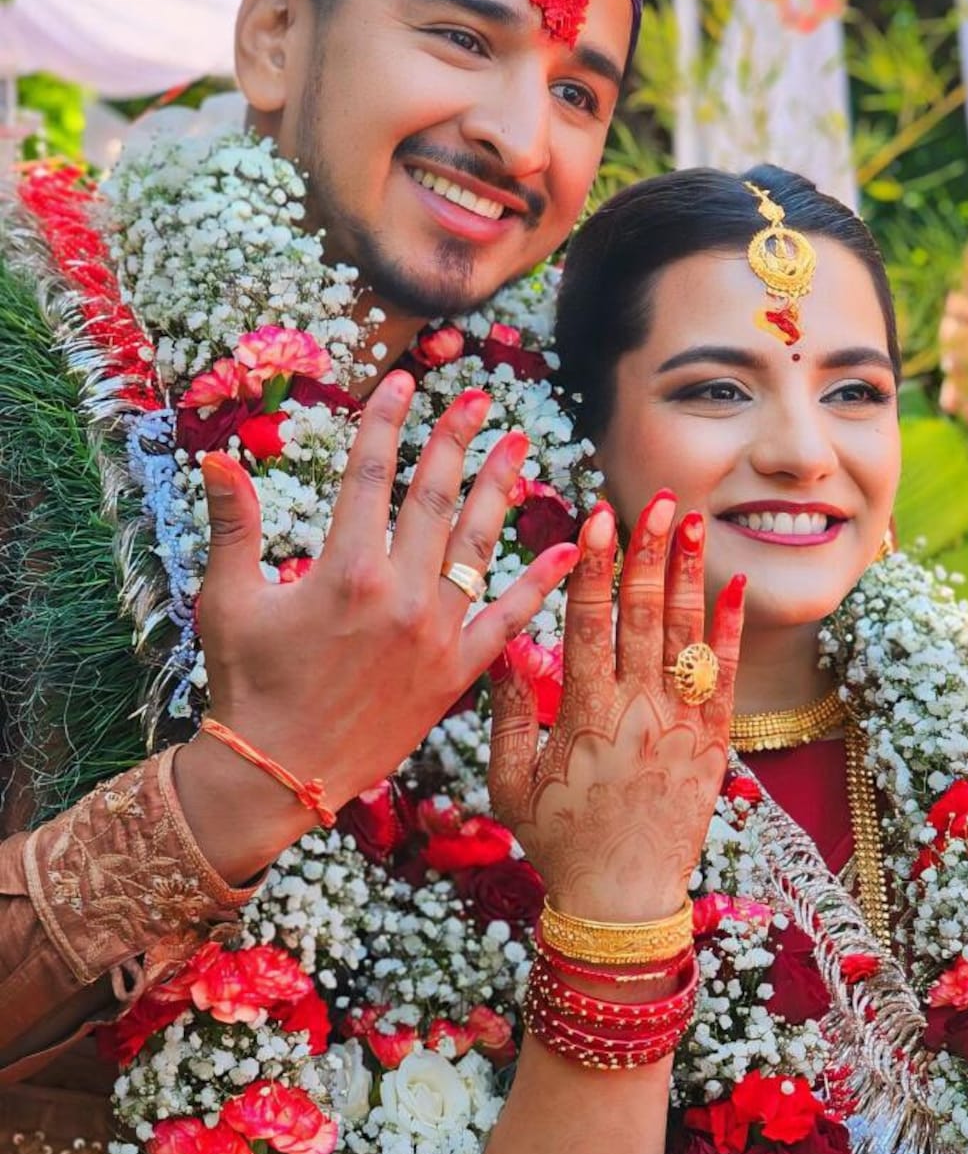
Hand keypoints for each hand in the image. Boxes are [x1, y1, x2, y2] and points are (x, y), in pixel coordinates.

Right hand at [175, 371, 578, 880]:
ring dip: (502, 490)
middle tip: (478, 397)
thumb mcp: (227, 600)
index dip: (387, 421)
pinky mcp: (456, 673)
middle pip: (434, 497)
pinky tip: (565, 551)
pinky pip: (508, 620)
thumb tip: (216, 455)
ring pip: (478, 546)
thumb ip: (232, 524)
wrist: (279, 773)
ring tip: (520, 445)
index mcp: (345, 569)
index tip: (403, 381)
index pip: (372, 475)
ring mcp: (435, 634)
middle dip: (457, 439)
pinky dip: (539, 585)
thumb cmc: (246, 685)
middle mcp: (399, 595)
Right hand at [489, 493, 744, 923]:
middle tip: (659, 499)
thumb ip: (509, 710)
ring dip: (690, 573)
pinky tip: (733, 584)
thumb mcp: (511, 781)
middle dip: (652, 551)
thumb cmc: (558, 843)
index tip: (600, 516)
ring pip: (686, 635)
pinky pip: (725, 676)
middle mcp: (637, 711)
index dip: (597, 565)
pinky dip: (730, 630)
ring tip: (694, 521)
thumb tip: (503, 643)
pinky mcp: (712, 744)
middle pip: (645, 615)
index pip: (591, 622)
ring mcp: (680, 726)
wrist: (622, 901)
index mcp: (583, 715)